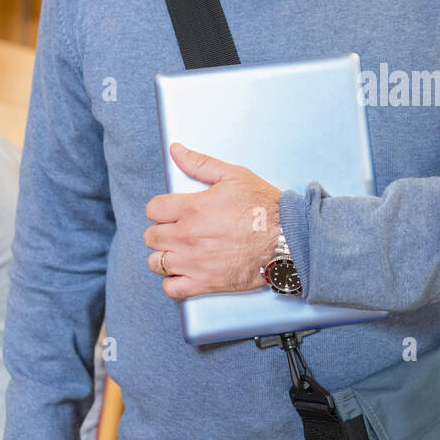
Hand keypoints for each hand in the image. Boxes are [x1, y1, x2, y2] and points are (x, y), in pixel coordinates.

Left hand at [144, 143, 282, 298]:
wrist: (288, 239)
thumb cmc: (265, 207)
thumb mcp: (234, 176)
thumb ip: (200, 164)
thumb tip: (176, 151)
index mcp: (193, 208)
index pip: (153, 209)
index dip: (161, 209)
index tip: (172, 212)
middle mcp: (188, 236)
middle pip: (151, 237)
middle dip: (161, 231)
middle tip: (178, 230)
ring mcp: (195, 262)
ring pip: (156, 262)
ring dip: (164, 256)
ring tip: (179, 251)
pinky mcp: (205, 283)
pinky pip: (171, 288)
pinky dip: (172, 282)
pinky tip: (183, 272)